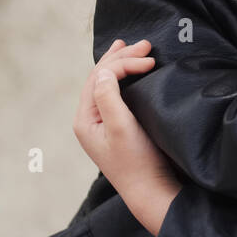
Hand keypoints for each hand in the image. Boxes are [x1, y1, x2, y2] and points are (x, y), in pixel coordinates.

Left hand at [72, 39, 179, 235]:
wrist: (151, 192)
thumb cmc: (138, 163)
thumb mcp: (122, 127)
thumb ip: (109, 97)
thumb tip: (104, 72)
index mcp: (85, 120)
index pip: (100, 77)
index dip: (124, 62)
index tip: (151, 60)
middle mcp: (90, 120)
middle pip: (101, 78)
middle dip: (122, 58)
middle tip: (145, 44)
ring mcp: (102, 125)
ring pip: (108, 85)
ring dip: (123, 65)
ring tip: (135, 49)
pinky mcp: (117, 129)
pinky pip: (116, 95)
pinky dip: (125, 79)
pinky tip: (133, 73)